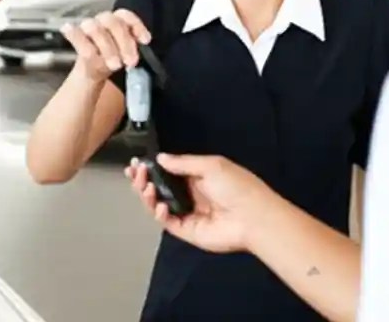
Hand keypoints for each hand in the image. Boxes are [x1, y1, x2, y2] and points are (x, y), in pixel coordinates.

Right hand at [60, 9, 150, 81]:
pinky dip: (74, 34)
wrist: (93, 69)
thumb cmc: (113, 59)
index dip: (137, 26)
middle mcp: (104, 20)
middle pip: (114, 24)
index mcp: (119, 21)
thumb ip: (131, 53)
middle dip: (124, 43)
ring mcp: (89, 26)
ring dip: (107, 48)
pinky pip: (75, 33)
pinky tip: (70, 32)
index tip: (145, 41)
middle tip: (131, 62)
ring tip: (115, 66)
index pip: (127, 16)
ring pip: (96, 30)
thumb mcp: (125, 57)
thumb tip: (135, 58)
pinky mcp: (75, 35)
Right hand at [126, 153, 276, 253]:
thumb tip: (161, 158)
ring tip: (144, 186)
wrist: (254, 217)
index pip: (168, 171)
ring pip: (159, 205)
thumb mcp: (211, 165)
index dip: (151, 167)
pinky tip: (158, 206)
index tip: (137, 163)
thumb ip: (183, 162)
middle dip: (144, 180)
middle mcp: (191, 195)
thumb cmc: (239, 187)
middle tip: (134, 173)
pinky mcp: (189, 231)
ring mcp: (189, 213)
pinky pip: (168, 222)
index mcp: (198, 177)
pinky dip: (159, 214)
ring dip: (147, 195)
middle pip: (159, 188)